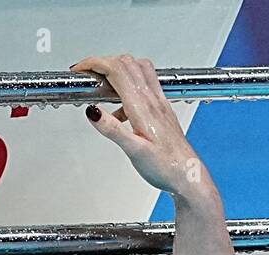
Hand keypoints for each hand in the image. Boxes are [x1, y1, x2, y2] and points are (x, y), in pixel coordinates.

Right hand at [72, 54, 207, 197]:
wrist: (189, 177)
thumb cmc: (167, 168)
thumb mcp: (134, 151)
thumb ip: (112, 130)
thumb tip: (92, 111)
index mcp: (143, 107)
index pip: (117, 70)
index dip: (94, 63)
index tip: (79, 70)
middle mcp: (153, 101)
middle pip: (126, 63)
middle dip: (102, 62)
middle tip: (86, 76)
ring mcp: (160, 103)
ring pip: (138, 69)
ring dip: (117, 70)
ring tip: (101, 88)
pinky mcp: (163, 110)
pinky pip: (145, 86)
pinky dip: (127, 87)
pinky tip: (119, 111)